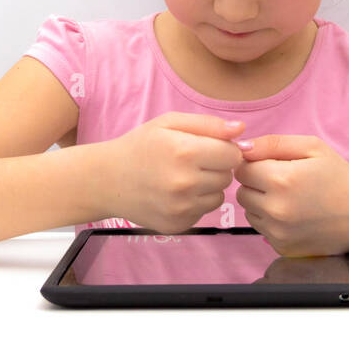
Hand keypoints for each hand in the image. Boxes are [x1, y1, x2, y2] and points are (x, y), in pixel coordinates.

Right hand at [102, 112, 243, 234]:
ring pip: (219, 196)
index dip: (224, 149)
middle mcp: (185, 183)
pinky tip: (175, 194)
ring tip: (183, 177)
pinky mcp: (178, 225)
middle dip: (216, 167)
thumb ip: (208, 125)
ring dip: (208, 186)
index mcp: (185, 152)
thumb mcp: (169, 123)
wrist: (107, 180)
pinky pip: (203, 212)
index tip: (208, 147)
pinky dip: (195, 203)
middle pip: (228, 176)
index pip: (233, 155)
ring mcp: (181, 208)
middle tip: (192, 162)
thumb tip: (241, 130)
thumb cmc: (140, 146)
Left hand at [233, 134, 348, 256]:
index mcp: (281, 180)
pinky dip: (271, 221)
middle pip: (241, 192)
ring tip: (289, 198)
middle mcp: (275, 209)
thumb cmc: (339, 176)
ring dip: (261, 203)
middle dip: (256, 184)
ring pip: (249, 212)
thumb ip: (273, 143)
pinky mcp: (282, 248)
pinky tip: (294, 215)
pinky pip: (262, 230)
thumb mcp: (311, 147)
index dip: (256, 164)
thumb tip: (241, 147)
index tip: (274, 165)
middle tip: (282, 181)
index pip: (242, 169)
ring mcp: (278, 232)